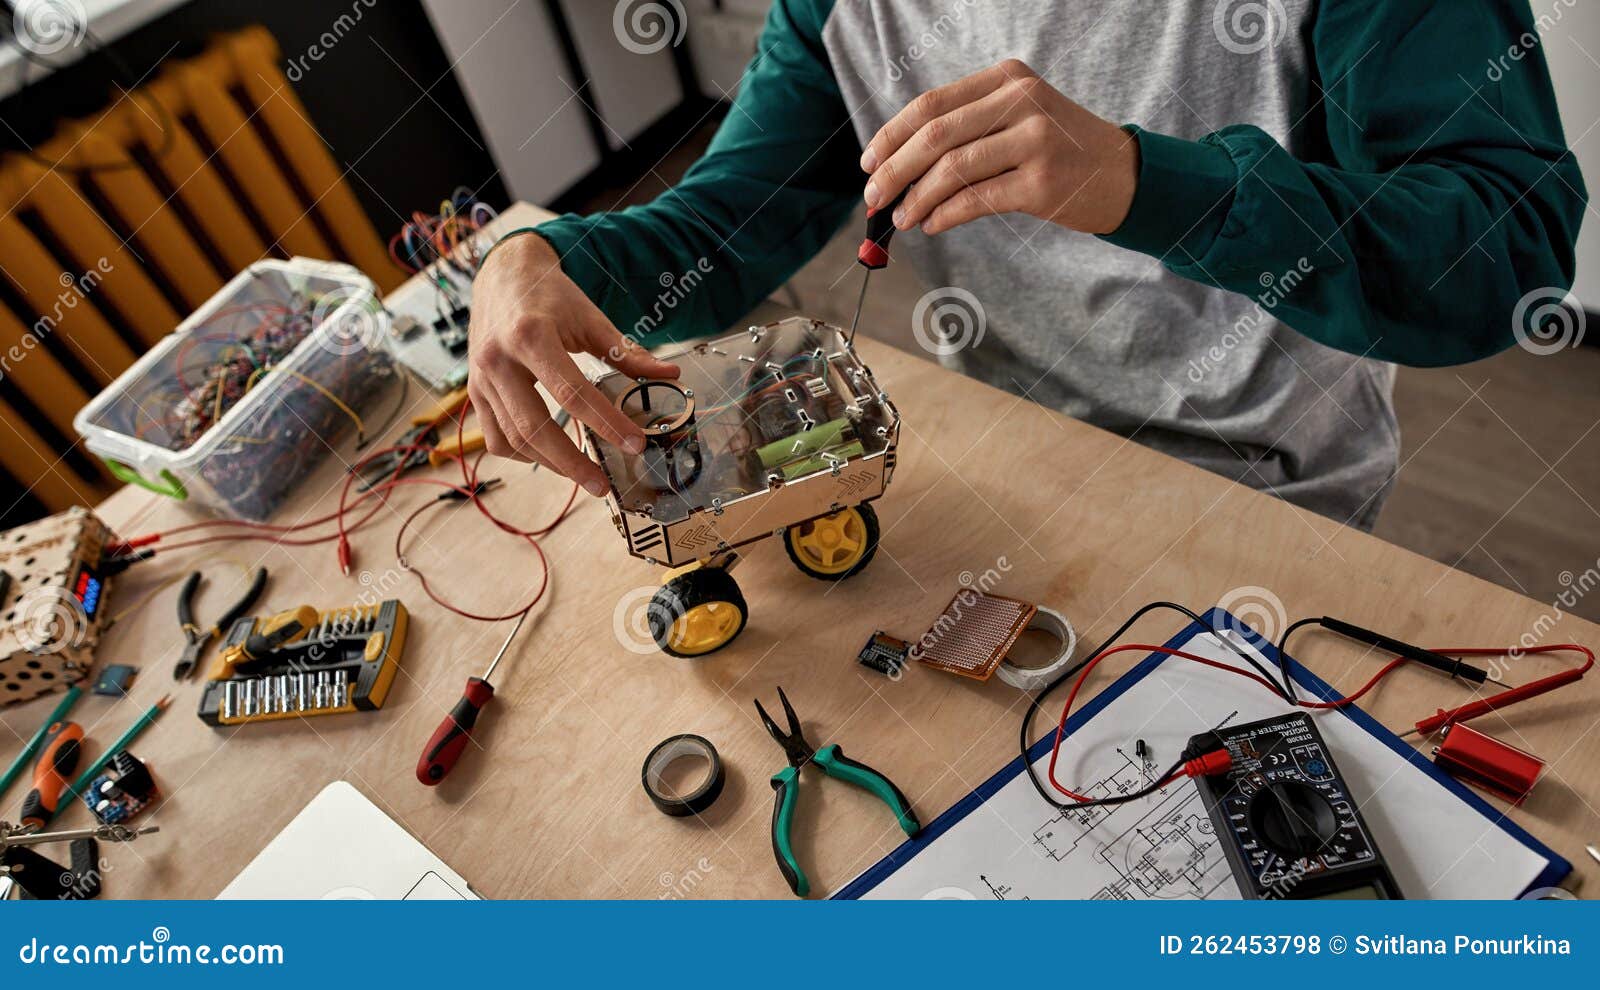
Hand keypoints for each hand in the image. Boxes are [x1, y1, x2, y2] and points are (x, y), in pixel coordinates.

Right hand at [467, 232, 680, 494]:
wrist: (502, 274)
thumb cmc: (551, 296)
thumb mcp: (590, 317)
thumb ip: (627, 352)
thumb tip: (671, 374)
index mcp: (530, 336)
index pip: (572, 392)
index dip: (606, 422)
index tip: (635, 444)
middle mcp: (498, 360)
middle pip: (534, 427)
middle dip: (572, 463)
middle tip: (604, 485)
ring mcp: (480, 378)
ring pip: (513, 439)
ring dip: (550, 463)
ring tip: (584, 474)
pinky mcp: (473, 391)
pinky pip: (495, 438)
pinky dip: (522, 454)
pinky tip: (549, 455)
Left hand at [859, 59, 1138, 236]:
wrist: (1123, 173)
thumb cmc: (1059, 149)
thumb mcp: (1019, 117)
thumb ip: (968, 127)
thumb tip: (899, 162)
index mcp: (1007, 79)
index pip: (931, 104)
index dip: (891, 135)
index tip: (868, 162)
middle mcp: (1021, 102)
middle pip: (935, 135)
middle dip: (894, 170)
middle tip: (874, 197)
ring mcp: (1035, 142)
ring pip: (953, 169)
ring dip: (916, 198)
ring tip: (902, 219)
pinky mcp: (1043, 183)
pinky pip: (977, 200)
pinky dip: (945, 215)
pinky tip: (931, 224)